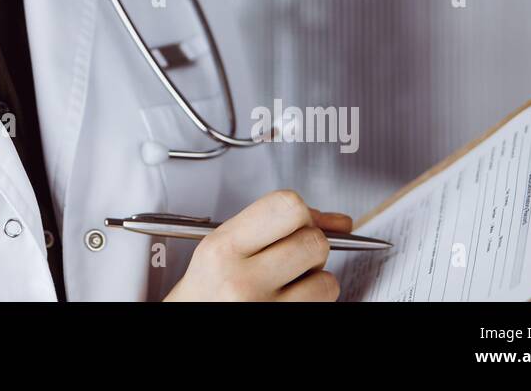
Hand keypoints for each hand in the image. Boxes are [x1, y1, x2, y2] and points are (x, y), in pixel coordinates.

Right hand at [162, 189, 351, 300]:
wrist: (191, 317)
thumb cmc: (210, 284)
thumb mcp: (226, 244)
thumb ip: (275, 223)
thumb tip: (339, 222)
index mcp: (223, 247)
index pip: (286, 206)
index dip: (301, 211)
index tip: (296, 221)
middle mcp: (241, 280)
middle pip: (313, 241)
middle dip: (310, 244)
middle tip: (291, 253)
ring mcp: (262, 307)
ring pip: (326, 278)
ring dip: (315, 277)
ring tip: (289, 280)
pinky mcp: (280, 323)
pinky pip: (324, 301)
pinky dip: (315, 297)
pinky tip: (290, 297)